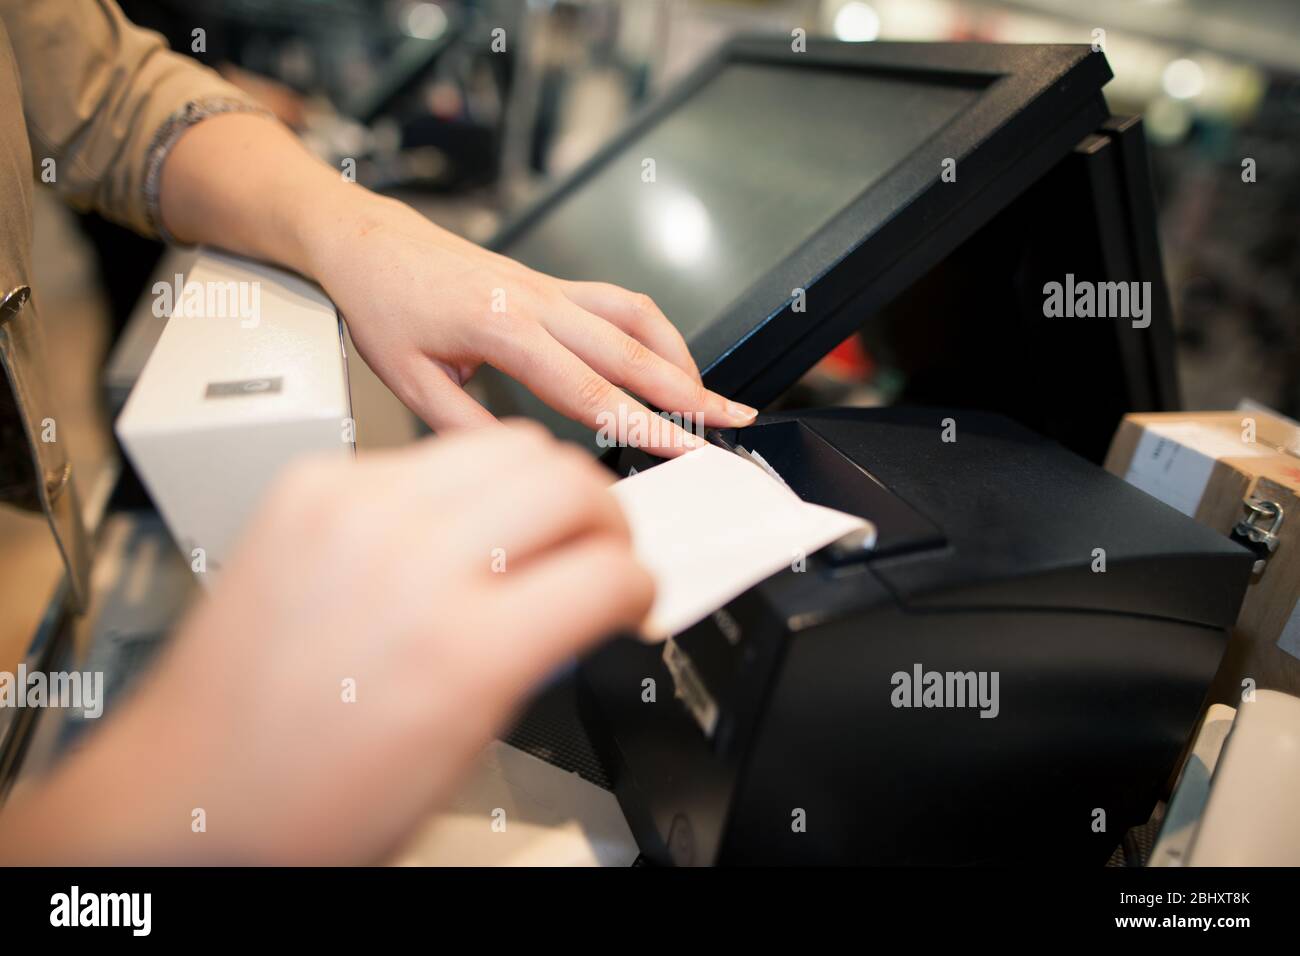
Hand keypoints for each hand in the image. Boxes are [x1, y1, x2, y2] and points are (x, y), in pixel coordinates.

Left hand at [0, 424, 651, 863]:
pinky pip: (423, 457)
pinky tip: (444, 530)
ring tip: (531, 527)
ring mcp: (354, 511)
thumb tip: (583, 599)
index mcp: (464, 649)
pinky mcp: (312, 488)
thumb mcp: (464, 744)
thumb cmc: (314, 797)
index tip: (630, 591)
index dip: (640, 584)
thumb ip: (537, 654)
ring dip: (541, 486)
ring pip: (506, 444)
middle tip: (598, 549)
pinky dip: (456, 488)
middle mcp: (411, 560)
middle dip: (607, 519)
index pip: (611, 570)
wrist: (192, 790)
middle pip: (571, 481)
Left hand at [160, 114, 756, 454]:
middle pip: (630, 351)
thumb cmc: (384, 306)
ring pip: (635, 317)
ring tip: (711, 395)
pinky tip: (665, 358)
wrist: (369, 243)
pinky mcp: (551, 282)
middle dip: (689, 390)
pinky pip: (618, 301)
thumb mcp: (409, 381)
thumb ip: (466, 429)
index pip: (589, 389)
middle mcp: (536, 303)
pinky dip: (654, 330)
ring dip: (680, 356)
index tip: (681, 449)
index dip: (642, 424)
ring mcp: (549, 287)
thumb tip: (522, 462)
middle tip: (731, 421)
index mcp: (502, 330)